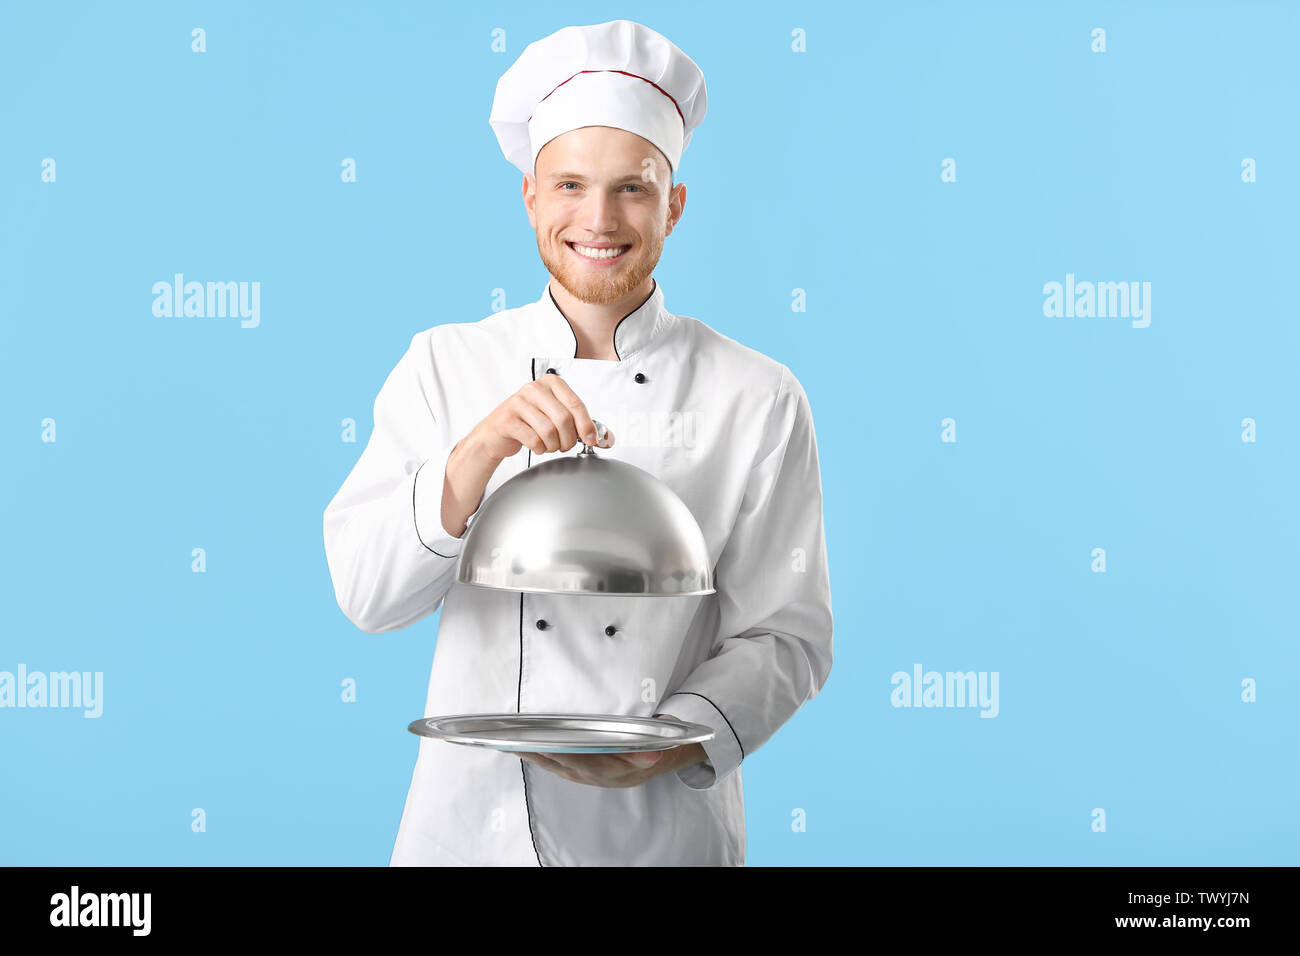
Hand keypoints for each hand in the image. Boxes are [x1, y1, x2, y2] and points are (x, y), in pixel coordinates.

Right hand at [468, 373, 614, 463]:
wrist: (496, 433)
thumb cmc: (529, 422)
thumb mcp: (556, 416)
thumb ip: (579, 423)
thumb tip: (605, 437)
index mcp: (550, 383)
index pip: (576, 404)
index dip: (586, 426)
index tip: (590, 439)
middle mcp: (534, 388)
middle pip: (564, 420)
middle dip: (568, 440)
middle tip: (565, 446)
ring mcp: (518, 402)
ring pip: (549, 431)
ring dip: (553, 446)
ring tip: (549, 445)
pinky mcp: (507, 419)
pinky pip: (534, 440)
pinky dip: (539, 449)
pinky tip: (536, 446)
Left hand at [518, 716, 706, 788]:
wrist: (650, 766)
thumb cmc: (647, 752)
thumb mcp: (651, 752)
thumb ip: (648, 755)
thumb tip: (652, 755)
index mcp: (603, 768)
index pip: (574, 758)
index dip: (555, 751)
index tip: (536, 743)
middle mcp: (587, 773)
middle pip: (554, 762)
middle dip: (531, 752)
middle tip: (507, 740)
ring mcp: (580, 774)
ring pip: (550, 764)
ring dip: (529, 754)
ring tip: (507, 742)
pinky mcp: (576, 771)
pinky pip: (551, 764)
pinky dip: (537, 756)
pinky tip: (524, 748)